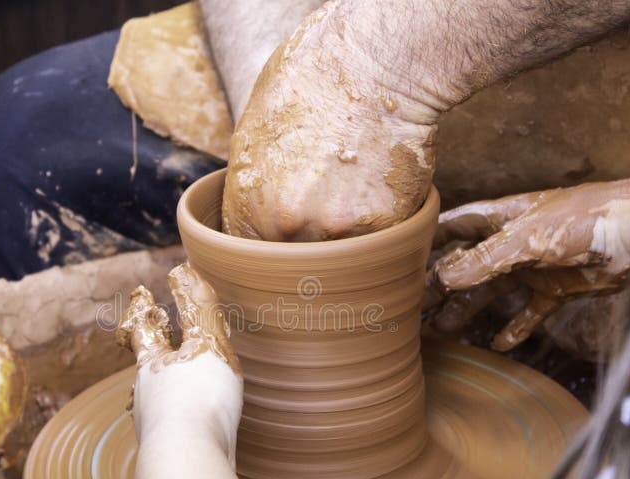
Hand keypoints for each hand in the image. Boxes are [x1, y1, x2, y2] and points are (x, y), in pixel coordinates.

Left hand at [116, 264, 242, 461]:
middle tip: (156, 350)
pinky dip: (182, 427)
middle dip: (153, 360)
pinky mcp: (170, 458)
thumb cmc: (198, 400)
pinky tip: (196, 435)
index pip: (143, 330)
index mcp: (151, 366)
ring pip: (154, 406)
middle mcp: (145, 398)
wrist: (190, 463)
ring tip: (178, 396)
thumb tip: (184, 270)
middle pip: (145, 372)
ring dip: (164, 397)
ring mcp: (154, 430)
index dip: (144, 310)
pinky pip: (173, 435)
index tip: (142, 293)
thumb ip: (200, 310)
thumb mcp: (207, 346)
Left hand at [221, 1, 441, 240]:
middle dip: (302, 240)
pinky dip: (374, 220)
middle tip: (317, 202)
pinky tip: (372, 182)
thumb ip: (247, 189)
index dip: (264, 245)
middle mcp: (290, 228)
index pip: (249, 256)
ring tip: (346, 187)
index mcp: (251, 207)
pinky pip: (373, 239)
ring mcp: (339, 231)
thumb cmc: (309, 84)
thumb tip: (247, 221)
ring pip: (335, 255)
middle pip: (292, 261)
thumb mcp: (250, 134)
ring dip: (340, 234)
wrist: (375, 65)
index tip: (275, 236)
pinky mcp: (383, 227)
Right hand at [426, 177, 629, 350]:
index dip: (427, 244)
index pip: (452, 228)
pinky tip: (500, 345)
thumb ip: (479, 262)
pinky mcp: (555, 290)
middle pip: (464, 267)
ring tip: (446, 331)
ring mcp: (531, 268)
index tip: (402, 264)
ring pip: (490, 294)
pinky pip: (529, 314)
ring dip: (468, 311)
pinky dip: (516, 330)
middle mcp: (509, 244)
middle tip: (416, 310)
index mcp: (497, 220)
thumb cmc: (578, 222)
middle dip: (440, 287)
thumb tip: (440, 278)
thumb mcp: (520, 242)